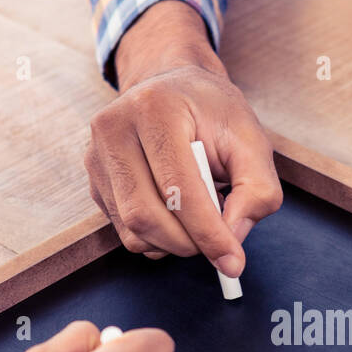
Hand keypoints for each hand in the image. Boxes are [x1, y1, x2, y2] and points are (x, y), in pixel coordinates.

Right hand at [87, 2, 281, 267]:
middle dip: (189, 243)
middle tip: (219, 245)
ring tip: (199, 220)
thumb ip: (257, 190)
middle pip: (146, 215)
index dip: (208, 232)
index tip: (233, 261)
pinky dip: (157, 239)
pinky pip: (125, 231)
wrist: (174, 90)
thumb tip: (233, 238)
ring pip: (133, 230)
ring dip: (174, 244)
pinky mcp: (94, 180)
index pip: (178, 187)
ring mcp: (96, 156)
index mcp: (156, 109)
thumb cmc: (214, 115)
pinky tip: (176, 215)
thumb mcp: (252, 141)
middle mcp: (114, 128)